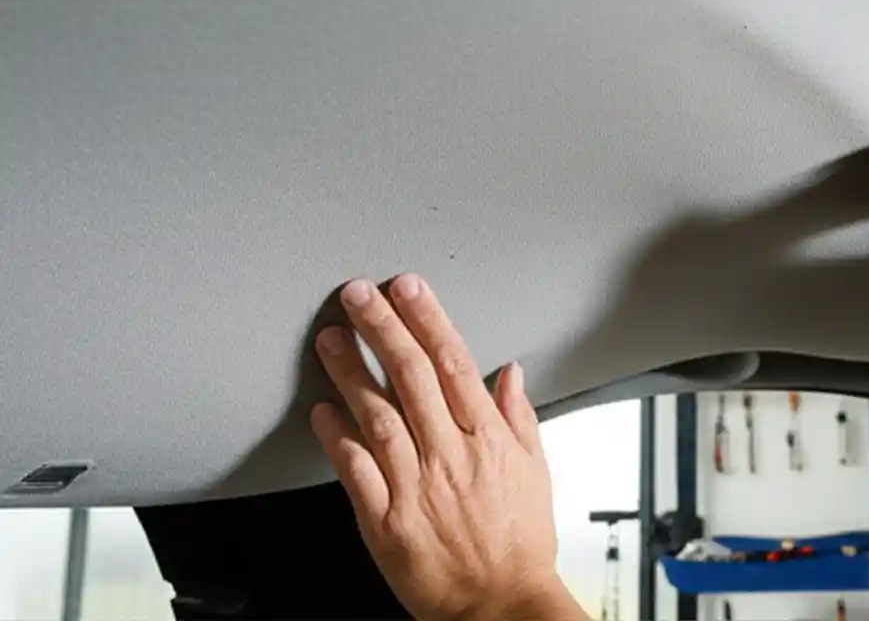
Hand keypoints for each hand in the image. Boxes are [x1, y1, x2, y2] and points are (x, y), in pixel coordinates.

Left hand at [309, 274, 585, 620]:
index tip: (408, 289)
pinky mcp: (387, 522)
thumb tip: (509, 373)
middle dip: (382, 328)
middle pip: (411, 378)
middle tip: (358, 296)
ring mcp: (416, 489)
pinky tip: (322, 410)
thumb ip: (518, 418)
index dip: (428, 319)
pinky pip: (356, 472)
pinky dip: (337, 439)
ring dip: (351, 372)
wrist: (500, 605)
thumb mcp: (536, 472)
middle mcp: (451, 457)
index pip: (454, 363)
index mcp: (489, 441)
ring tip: (330, 338)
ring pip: (378, 416)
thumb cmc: (518, 544)